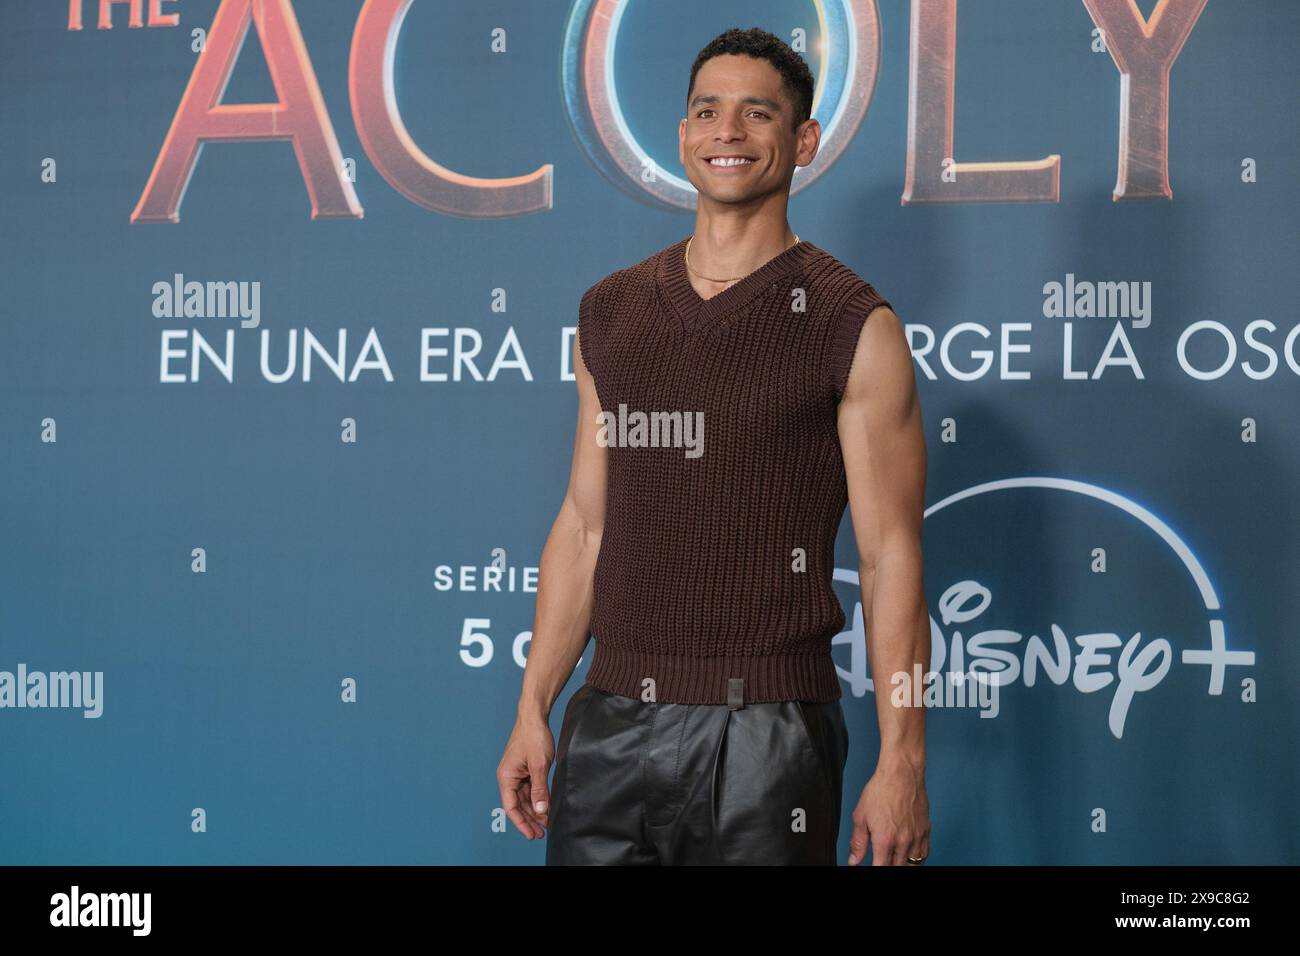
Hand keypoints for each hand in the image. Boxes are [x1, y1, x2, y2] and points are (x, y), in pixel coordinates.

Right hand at [496, 716, 554, 838]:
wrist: (535, 717)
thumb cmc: (533, 737)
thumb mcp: (539, 765)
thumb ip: (539, 789)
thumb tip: (541, 810)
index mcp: (506, 777)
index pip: (511, 807)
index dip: (521, 823)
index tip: (532, 834)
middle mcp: (509, 777)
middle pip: (518, 805)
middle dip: (530, 819)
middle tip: (542, 833)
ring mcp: (517, 774)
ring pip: (525, 798)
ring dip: (534, 810)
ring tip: (546, 823)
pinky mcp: (525, 770)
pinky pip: (530, 789)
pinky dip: (538, 799)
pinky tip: (546, 807)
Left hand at [846, 757, 929, 864]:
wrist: (901, 774)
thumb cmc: (881, 790)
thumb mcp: (860, 816)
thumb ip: (858, 842)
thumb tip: (854, 860)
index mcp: (885, 840)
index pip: (882, 868)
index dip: (876, 870)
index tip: (873, 866)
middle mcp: (903, 841)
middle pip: (897, 867)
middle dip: (888, 865)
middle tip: (882, 859)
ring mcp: (916, 836)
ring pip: (913, 864)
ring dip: (903, 864)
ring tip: (894, 859)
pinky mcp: (926, 830)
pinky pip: (924, 853)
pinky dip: (916, 857)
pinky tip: (908, 853)